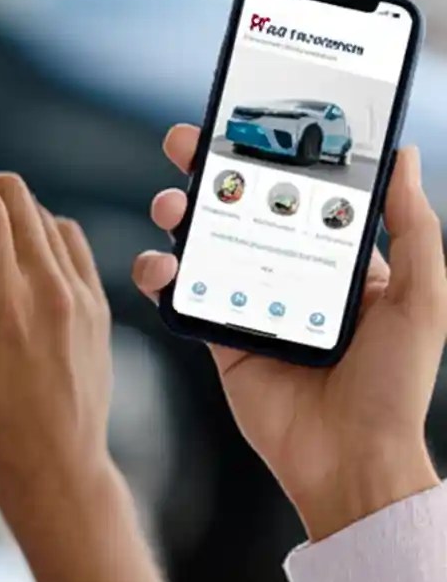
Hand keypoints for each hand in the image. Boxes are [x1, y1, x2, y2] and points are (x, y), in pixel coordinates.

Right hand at [0, 117, 113, 488]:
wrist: (55, 462)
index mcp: (4, 309)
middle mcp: (50, 293)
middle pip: (13, 196)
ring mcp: (80, 294)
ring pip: (41, 212)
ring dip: (0, 202)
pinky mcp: (97, 300)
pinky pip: (67, 236)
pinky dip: (35, 225)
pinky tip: (9, 244)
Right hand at [134, 124, 444, 539]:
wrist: (349, 459)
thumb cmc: (394, 384)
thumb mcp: (421, 296)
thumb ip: (410, 226)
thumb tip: (402, 156)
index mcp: (336, 261)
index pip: (296, 194)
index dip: (267, 156)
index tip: (243, 122)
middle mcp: (287, 273)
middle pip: (239, 208)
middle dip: (208, 171)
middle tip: (184, 144)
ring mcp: (248, 303)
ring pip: (201, 243)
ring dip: (178, 216)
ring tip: (171, 207)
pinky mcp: (216, 336)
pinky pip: (180, 295)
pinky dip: (160, 275)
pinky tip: (161, 267)